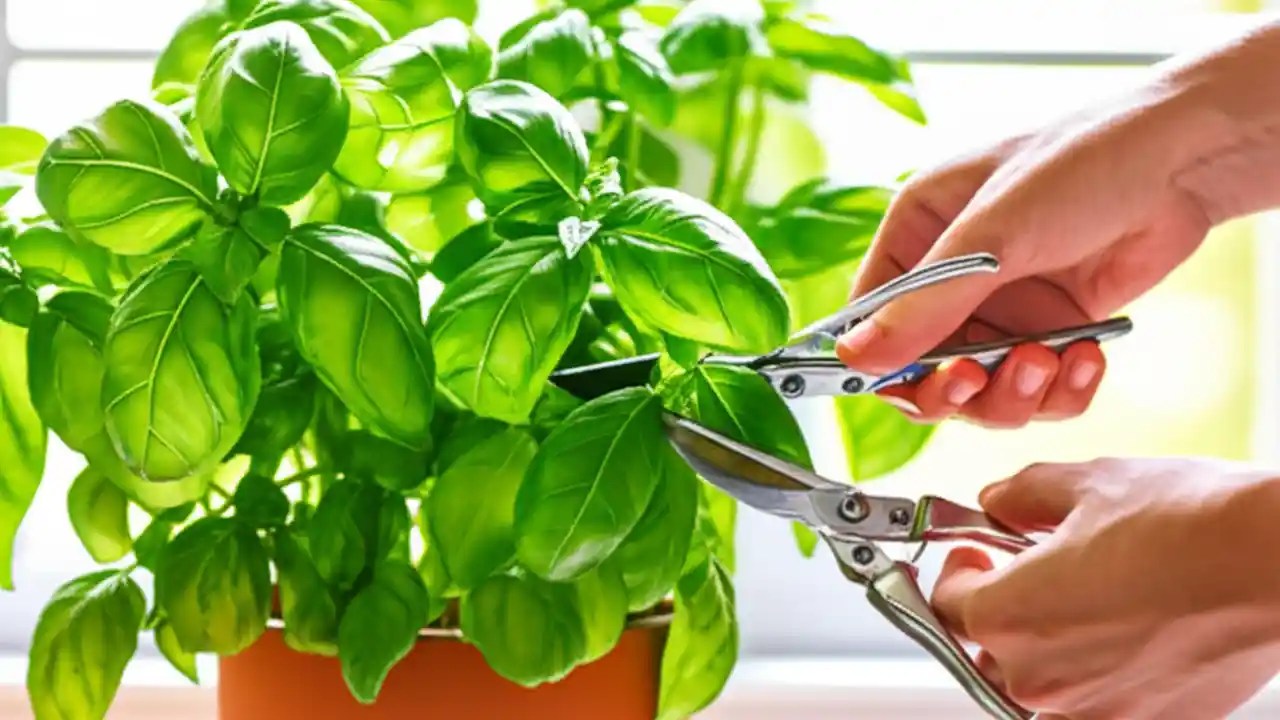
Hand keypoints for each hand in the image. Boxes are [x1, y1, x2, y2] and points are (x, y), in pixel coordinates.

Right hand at [835, 22, 1279, 426]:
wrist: (1184, 161)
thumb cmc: (1079, 166)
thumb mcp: (991, 237)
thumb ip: (923, 306)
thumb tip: (855, 359)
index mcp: (918, 232)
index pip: (871, 314)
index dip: (881, 359)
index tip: (905, 384)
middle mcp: (952, 276)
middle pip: (922, 367)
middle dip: (953, 385)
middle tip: (976, 381)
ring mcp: (1003, 307)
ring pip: (980, 391)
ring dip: (1012, 393)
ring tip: (1049, 361)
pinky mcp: (1052, 331)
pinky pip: (1038, 391)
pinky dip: (1060, 390)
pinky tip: (1086, 359)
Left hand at [932, 458, 1279, 719]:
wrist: (1274, 561)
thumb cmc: (1187, 522)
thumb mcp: (1087, 484)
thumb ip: (1021, 496)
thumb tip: (995, 500)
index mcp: (1009, 616)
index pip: (946, 603)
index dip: (958, 570)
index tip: (975, 551)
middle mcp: (1041, 678)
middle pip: (988, 650)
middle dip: (999, 608)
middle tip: (1029, 570)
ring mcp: (1093, 713)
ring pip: (1038, 689)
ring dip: (1045, 651)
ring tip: (1083, 604)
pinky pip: (1094, 709)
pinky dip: (1095, 680)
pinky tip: (1125, 636)